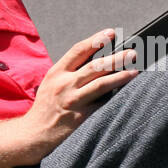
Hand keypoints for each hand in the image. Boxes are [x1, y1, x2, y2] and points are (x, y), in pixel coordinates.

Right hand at [0, 29, 137, 167]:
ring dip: (120, 76)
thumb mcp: (51, 84)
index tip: (111, 33)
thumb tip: (98, 62)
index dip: (96, 40)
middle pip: (95, 66)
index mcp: (56, 73)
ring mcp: (73, 101)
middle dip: (116, 58)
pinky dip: (114, 98)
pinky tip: (127, 94)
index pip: (78, 50)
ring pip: (101, 84)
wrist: (33, 134)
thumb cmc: (45, 108)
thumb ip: (70, 73)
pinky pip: (101, 104)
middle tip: (132, 53)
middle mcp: (64, 84)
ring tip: (135, 70)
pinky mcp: (81, 117)